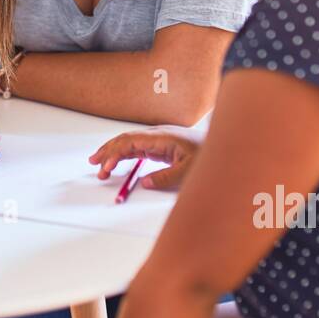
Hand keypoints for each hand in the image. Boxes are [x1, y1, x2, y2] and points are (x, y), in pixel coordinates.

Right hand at [87, 130, 201, 191]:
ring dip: (113, 152)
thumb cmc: (208, 154)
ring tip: (99, 163)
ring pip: (129, 143)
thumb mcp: (188, 170)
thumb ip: (165, 177)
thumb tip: (144, 182)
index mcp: (162, 137)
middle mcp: (157, 135)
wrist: (223, 146)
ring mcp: (158, 140)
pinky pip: (137, 148)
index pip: (131, 142)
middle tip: (94, 164)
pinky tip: (117, 161)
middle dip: (108, 151)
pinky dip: (124, 154)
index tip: (106, 167)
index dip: (115, 153)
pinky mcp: (161, 146)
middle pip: (126, 140)